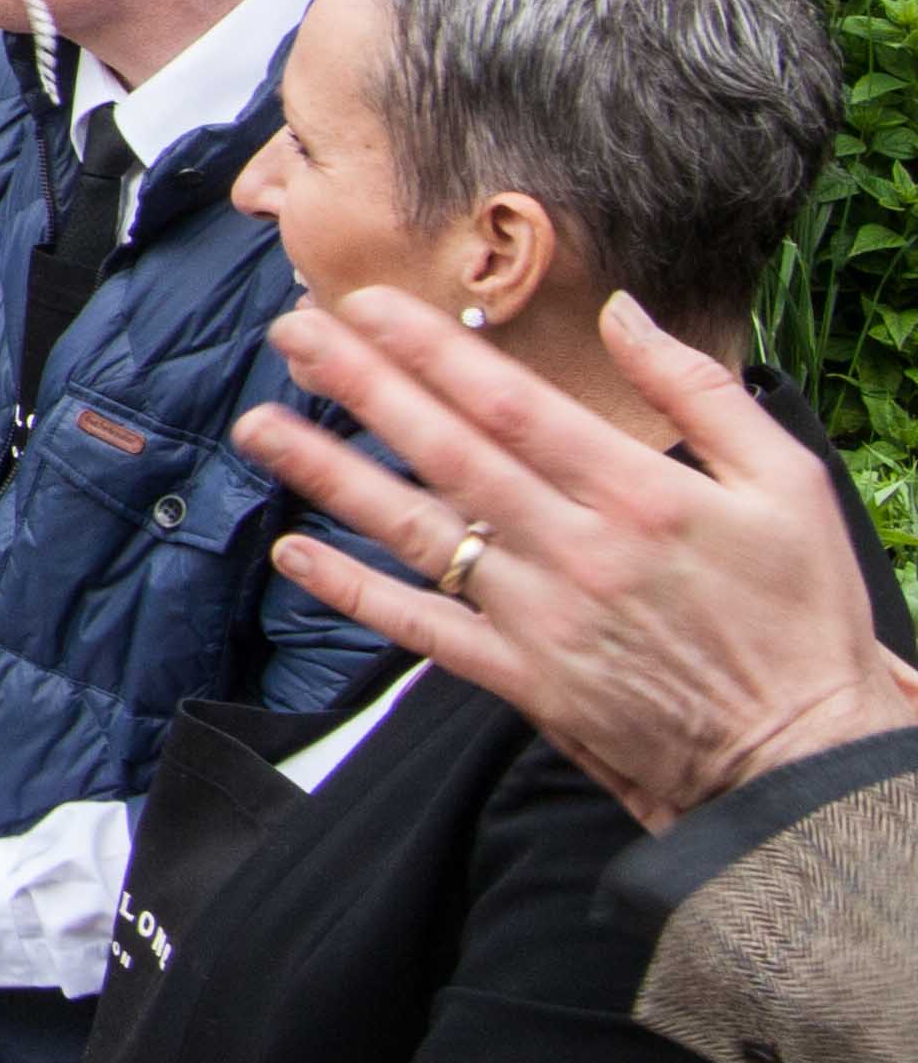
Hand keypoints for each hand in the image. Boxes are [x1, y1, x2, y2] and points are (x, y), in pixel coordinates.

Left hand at [244, 284, 917, 832]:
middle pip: (445, 451)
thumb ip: (700, 391)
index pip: (510, 404)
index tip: (368, 304)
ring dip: (329, 474)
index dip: (430, 351)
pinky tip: (293, 553)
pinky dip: (351, 590)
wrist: (802, 758)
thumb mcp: (787, 485)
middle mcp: (576, 548)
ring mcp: (540, 616)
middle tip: (290, 334)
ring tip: (258, 425)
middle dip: (360, 385)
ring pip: (415, 530)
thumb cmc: (801, 616)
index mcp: (638, 493)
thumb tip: (625, 314)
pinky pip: (420, 626)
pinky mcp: (522, 677)